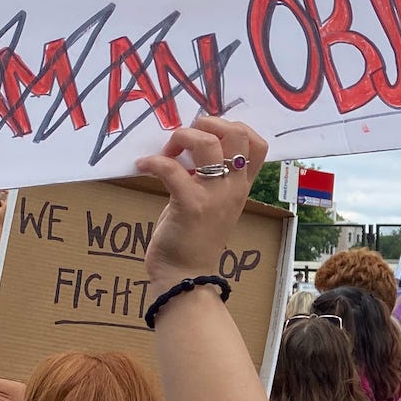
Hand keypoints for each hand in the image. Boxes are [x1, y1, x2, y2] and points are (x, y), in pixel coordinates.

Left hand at [134, 116, 267, 286]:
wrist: (186, 276)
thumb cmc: (195, 239)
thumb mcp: (213, 204)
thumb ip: (211, 179)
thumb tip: (190, 149)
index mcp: (241, 186)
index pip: (258, 144)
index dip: (234, 127)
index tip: (209, 136)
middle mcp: (234, 188)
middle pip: (236, 134)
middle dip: (207, 124)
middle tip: (185, 140)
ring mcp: (214, 196)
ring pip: (207, 143)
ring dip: (182, 138)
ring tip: (167, 152)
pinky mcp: (190, 205)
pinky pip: (171, 169)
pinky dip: (153, 162)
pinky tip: (142, 166)